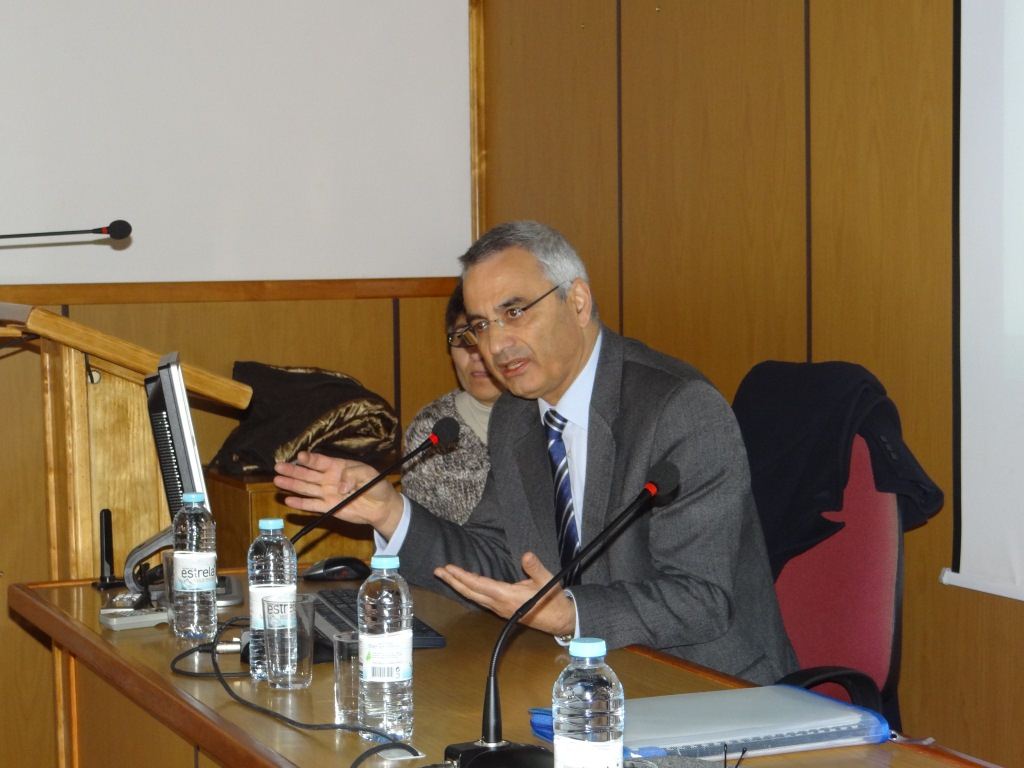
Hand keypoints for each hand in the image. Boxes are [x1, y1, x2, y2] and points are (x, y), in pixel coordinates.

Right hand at [273, 452, 403, 537]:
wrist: (381, 506)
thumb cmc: (376, 485)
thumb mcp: (368, 475)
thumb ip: (353, 477)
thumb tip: (339, 488)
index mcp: (338, 466)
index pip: (320, 461)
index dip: (310, 459)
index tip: (300, 456)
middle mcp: (329, 478)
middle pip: (308, 474)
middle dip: (293, 470)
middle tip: (278, 466)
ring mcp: (327, 493)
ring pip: (306, 488)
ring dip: (292, 484)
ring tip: (277, 480)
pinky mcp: (328, 507)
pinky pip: (312, 505)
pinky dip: (300, 503)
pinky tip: (288, 500)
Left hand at [433, 552, 575, 636]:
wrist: (559, 620)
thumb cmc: (552, 600)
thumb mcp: (547, 580)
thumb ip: (535, 567)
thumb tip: (526, 555)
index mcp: (507, 596)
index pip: (479, 585)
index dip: (463, 576)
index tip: (449, 568)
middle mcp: (499, 604)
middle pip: (470, 593)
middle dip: (453, 582)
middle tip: (438, 571)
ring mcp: (499, 608)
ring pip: (474, 597)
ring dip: (459, 586)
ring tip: (447, 575)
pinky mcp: (502, 609)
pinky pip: (480, 599)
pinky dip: (469, 589)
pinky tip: (466, 583)